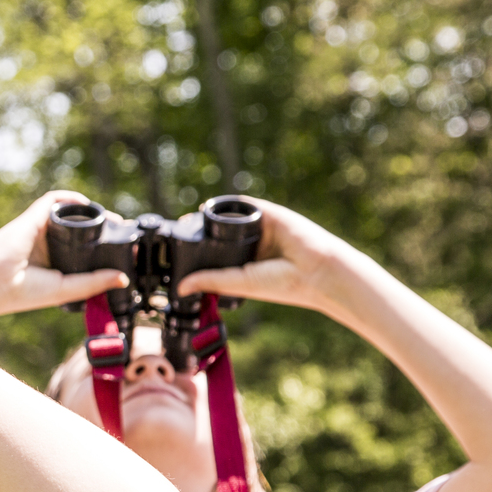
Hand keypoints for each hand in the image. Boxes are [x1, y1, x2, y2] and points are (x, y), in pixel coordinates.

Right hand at [0, 191, 126, 332]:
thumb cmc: (21, 292)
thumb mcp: (66, 289)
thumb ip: (93, 283)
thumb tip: (122, 277)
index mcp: (54, 264)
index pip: (83, 252)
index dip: (104, 249)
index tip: (124, 250)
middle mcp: (49, 245)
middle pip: (81, 231)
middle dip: (103, 229)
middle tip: (123, 232)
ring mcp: (40, 230)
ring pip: (71, 215)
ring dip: (92, 214)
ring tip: (112, 219)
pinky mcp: (33, 217)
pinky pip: (54, 200)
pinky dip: (71, 198)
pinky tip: (88, 204)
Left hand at [177, 199, 360, 312]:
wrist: (314, 269)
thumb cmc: (283, 283)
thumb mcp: (239, 283)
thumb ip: (210, 281)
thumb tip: (180, 287)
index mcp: (246, 265)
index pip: (217, 256)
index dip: (197, 253)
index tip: (176, 254)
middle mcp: (252, 246)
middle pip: (220, 235)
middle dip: (201, 233)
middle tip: (177, 232)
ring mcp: (261, 229)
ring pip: (230, 219)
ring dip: (210, 217)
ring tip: (188, 219)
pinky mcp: (269, 214)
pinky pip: (245, 204)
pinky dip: (227, 203)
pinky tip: (208, 207)